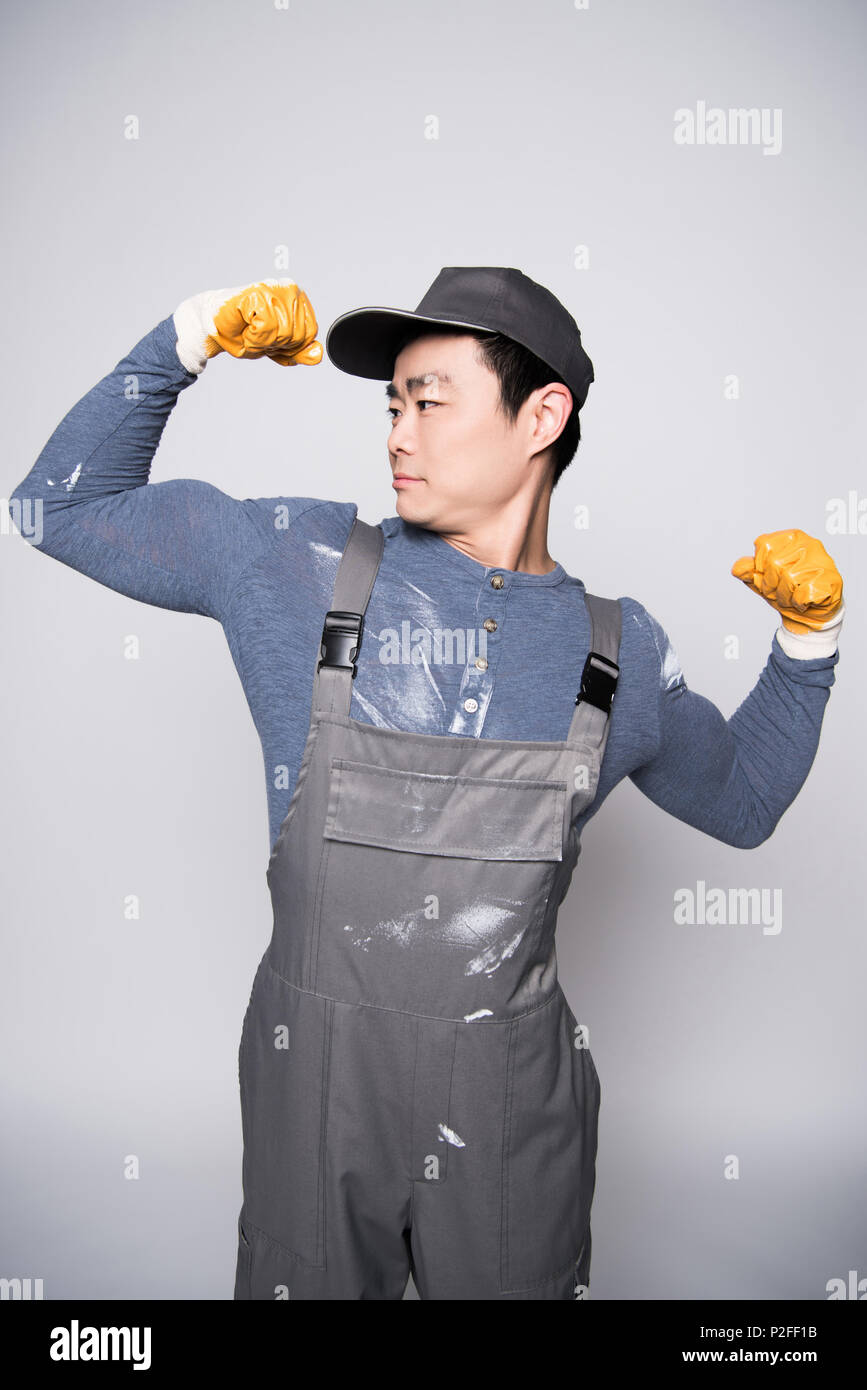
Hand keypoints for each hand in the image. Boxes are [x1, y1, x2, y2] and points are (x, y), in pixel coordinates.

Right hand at [173, 278, 322, 375]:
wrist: (213, 329)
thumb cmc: (243, 334)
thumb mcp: (278, 348)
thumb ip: (300, 351)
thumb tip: (318, 354)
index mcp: (298, 299)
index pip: (310, 333)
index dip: (289, 345)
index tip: (270, 338)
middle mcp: (289, 289)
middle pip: (297, 335)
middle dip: (275, 344)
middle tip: (256, 335)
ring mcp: (274, 288)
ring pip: (283, 332)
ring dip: (262, 341)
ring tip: (250, 331)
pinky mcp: (257, 293)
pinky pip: (267, 327)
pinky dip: (255, 336)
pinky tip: (245, 327)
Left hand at [731, 529, 843, 634]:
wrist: (809, 615)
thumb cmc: (787, 591)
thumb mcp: (761, 579)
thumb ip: (748, 571)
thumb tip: (737, 568)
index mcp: (791, 537)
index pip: (764, 545)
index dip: (760, 566)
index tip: (767, 576)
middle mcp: (809, 544)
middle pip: (775, 564)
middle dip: (771, 585)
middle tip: (780, 592)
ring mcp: (823, 561)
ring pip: (790, 579)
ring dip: (785, 596)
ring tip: (792, 597)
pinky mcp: (831, 580)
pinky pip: (803, 594)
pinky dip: (798, 603)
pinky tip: (804, 602)